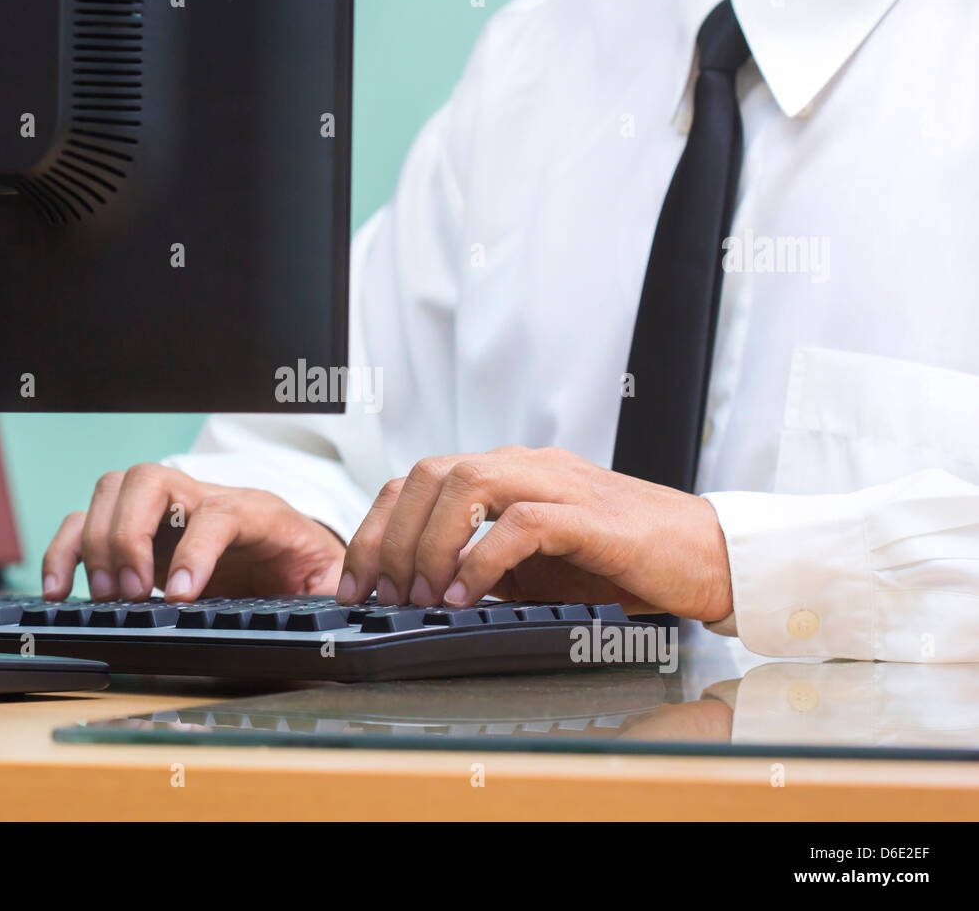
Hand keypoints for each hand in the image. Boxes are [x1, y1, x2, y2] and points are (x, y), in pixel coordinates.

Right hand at [43, 464, 345, 602]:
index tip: (180, 595)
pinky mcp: (137, 531)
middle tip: (134, 595)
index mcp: (258, 512)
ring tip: (108, 596)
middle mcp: (205, 498)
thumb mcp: (326, 579)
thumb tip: (331, 604)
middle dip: (132, 536)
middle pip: (153, 480)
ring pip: (115, 488)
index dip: (195, 549)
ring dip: (100, 542)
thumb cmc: (305, 565)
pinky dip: (67, 549)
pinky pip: (88, 520)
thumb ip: (323, 590)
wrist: (293, 553)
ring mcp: (166, 510)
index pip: (219, 512)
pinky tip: (61, 588)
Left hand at [335, 447, 732, 620]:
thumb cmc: (622, 561)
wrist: (707, 556)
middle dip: (391, 537)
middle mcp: (525, 467)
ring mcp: (559, 485)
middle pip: (429, 475)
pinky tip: (466, 595)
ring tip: (420, 595)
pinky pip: (521, 524)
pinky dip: (482, 560)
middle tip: (380, 593)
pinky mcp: (591, 517)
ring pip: (466, 484)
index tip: (356, 580)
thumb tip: (421, 592)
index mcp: (507, 473)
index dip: (377, 528)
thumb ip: (482, 563)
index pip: (418, 481)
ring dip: (430, 543)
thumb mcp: (534, 564)